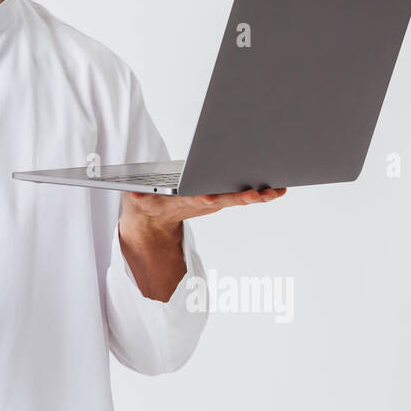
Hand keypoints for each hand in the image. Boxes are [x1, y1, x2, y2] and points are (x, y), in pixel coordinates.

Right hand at [123, 186, 287, 227]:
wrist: (154, 220)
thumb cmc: (150, 203)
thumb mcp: (139, 200)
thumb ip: (138, 197)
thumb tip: (133, 194)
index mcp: (179, 201)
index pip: (195, 200)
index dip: (205, 199)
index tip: (212, 198)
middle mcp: (197, 202)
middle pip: (220, 200)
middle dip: (238, 198)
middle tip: (256, 195)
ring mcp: (208, 202)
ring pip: (234, 199)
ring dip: (255, 197)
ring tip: (275, 192)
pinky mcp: (215, 200)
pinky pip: (239, 197)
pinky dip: (258, 196)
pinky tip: (277, 190)